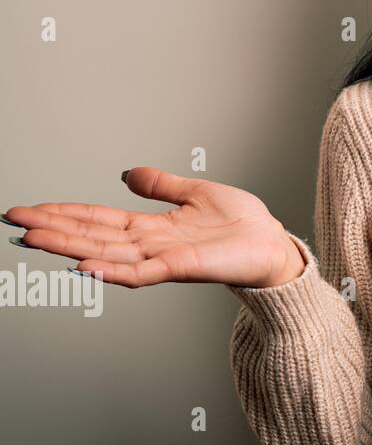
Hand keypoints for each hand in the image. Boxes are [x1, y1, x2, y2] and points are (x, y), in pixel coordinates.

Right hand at [2, 167, 304, 288]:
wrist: (272, 245)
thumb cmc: (243, 226)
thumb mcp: (197, 193)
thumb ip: (162, 186)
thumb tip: (129, 173)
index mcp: (152, 227)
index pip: (97, 219)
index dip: (64, 213)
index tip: (30, 209)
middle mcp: (151, 244)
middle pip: (92, 236)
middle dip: (53, 228)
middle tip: (16, 221)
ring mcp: (163, 258)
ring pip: (106, 253)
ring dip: (71, 246)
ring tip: (37, 238)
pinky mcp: (182, 267)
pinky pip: (141, 271)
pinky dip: (113, 270)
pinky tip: (86, 265)